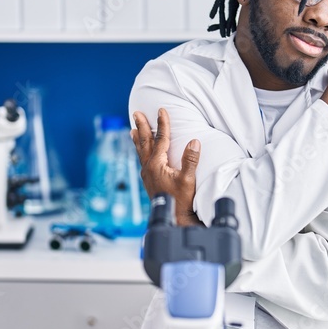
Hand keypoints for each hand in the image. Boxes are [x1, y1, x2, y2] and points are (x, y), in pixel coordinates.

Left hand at [131, 108, 202, 226]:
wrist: (173, 218)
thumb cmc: (181, 201)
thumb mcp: (188, 180)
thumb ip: (191, 160)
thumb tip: (195, 142)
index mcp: (157, 164)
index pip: (160, 139)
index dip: (162, 123)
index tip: (161, 110)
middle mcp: (148, 168)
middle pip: (145, 142)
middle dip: (142, 126)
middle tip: (136, 113)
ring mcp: (147, 174)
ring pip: (141, 151)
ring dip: (138, 138)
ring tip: (133, 129)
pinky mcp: (148, 180)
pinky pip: (142, 160)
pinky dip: (141, 151)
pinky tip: (142, 152)